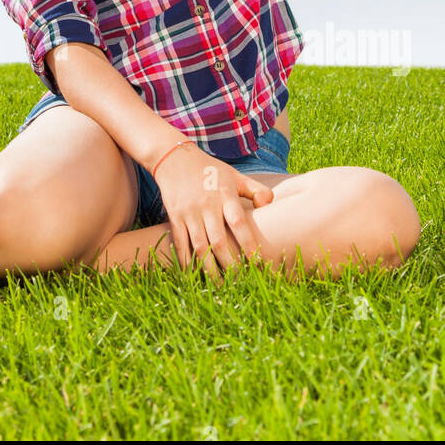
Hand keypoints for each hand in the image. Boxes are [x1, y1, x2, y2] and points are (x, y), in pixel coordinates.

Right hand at [154, 142, 273, 282]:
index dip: (248, 245)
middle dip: (229, 265)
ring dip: (209, 268)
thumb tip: (270, 205)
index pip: (239, 224)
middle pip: (219, 241)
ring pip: (199, 246)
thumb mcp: (235, 176)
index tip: (258, 264)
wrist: (174, 158)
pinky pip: (180, 243)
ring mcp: (189, 212)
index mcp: (225, 196)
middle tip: (240, 283)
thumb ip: (256, 190)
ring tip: (219, 286)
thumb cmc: (210, 170)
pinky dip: (185, 261)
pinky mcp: (174, 216)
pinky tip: (192, 275)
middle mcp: (207, 205)